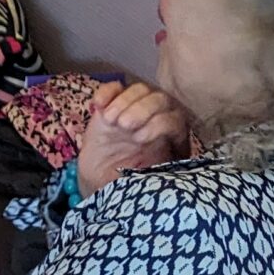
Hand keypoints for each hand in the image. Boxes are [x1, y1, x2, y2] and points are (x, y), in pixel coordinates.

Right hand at [75, 81, 187, 196]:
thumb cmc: (129, 186)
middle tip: (124, 126)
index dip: (159, 124)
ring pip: (139, 90)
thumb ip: (156, 171)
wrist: (101, 182)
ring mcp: (134, 110)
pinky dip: (106, 92)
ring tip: (111, 120)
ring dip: (125, 100)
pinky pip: (114, 88)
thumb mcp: (146, 183)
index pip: (175, 120)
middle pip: (159, 99)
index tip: (140, 139)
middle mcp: (157, 120)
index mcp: (172, 141)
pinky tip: (98, 105)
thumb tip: (163, 168)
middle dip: (142, 109)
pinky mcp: (113, 105)